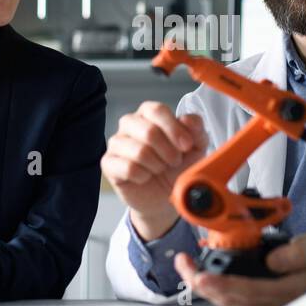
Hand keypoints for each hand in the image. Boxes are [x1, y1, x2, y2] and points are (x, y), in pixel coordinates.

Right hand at [100, 101, 208, 239]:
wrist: (165, 196)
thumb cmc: (178, 166)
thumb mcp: (196, 147)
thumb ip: (197, 130)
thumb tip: (187, 120)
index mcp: (149, 113)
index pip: (157, 110)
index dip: (174, 129)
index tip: (187, 146)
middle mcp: (129, 123)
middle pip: (148, 131)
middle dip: (168, 151)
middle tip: (174, 161)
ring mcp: (116, 143)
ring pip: (139, 151)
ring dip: (157, 165)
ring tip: (160, 169)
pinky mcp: (108, 163)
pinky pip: (128, 168)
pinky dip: (143, 176)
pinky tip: (146, 177)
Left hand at [174, 233, 305, 305]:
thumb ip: (297, 254)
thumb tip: (273, 261)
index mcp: (287, 292)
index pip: (252, 291)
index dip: (224, 285)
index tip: (204, 277)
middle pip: (232, 300)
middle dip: (204, 284)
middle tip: (185, 267)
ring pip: (227, 303)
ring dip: (203, 287)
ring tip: (186, 267)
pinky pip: (228, 302)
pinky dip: (211, 290)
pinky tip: (199, 276)